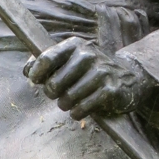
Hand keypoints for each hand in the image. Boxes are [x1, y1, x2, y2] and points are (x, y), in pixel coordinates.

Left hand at [24, 37, 156, 120]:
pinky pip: (82, 108)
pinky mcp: (110, 90)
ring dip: (65, 105)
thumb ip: (49, 62)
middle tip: (59, 94)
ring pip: (67, 99)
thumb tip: (26, 70)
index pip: (46, 59)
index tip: (36, 81)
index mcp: (76, 45)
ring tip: (70, 102)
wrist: (132, 76)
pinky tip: (80, 110)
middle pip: (54, 84)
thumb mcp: (73, 58)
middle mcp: (88, 55)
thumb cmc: (93, 69)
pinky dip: (77, 113)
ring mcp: (101, 73)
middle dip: (52, 94)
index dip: (36, 74)